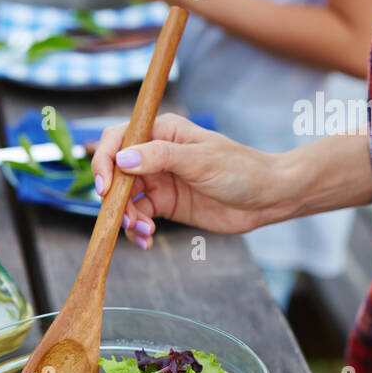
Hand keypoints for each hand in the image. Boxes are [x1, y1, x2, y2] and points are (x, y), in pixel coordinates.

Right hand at [91, 114, 292, 247]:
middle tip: (126, 219)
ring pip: (123, 198)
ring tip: (143, 231)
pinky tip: (147, 239)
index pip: (117, 140)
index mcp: (161, 132)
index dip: (104, 161)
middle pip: (115, 174)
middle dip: (114, 198)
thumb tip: (123, 159)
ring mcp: (157, 180)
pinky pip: (138, 217)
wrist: (267, 198)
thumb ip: (161, 157)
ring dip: (126, 217)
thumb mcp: (201, 160)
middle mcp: (153, 154)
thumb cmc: (240, 169)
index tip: (104, 188)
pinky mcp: (163, 204)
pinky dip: (137, 230)